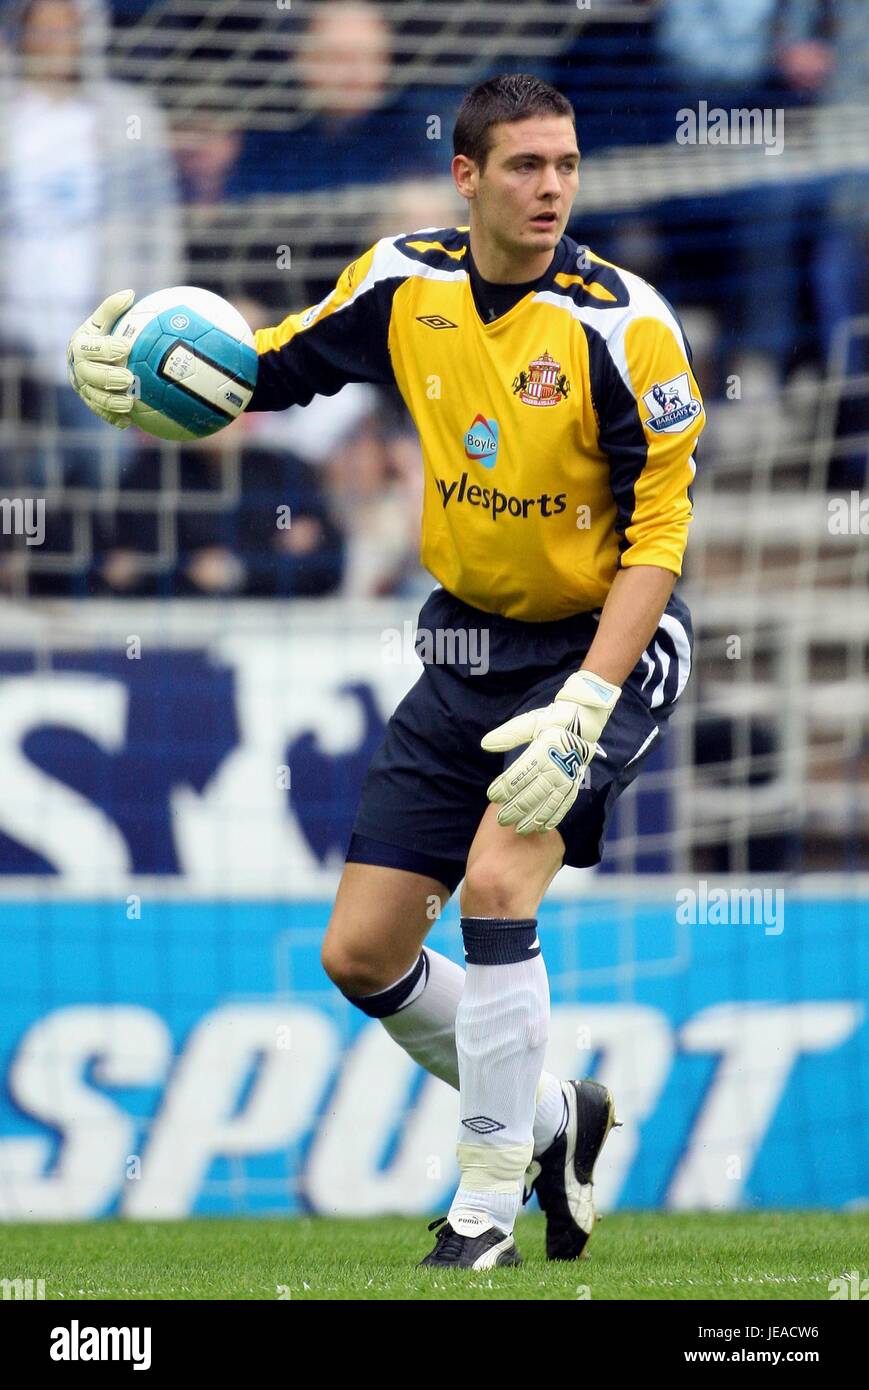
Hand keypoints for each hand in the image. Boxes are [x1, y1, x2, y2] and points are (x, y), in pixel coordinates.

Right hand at [67, 290, 136, 427]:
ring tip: (130, 403)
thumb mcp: (103, 321)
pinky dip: (112, 418)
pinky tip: (127, 423)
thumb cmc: (101, 336)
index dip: (106, 348)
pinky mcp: (90, 403)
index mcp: (80, 346)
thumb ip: (112, 309)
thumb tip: (130, 294)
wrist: (90, 359)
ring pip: (94, 397)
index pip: (89, 347)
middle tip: (128, 378)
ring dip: (112, 402)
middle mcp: (78, 369)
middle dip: (108, 378)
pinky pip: (100, 413)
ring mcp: (83, 388)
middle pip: (90, 375)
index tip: (127, 346)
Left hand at [481, 671, 619, 833]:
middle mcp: (554, 769)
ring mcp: (566, 780)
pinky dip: (553, 818)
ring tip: (519, 829)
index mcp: (541, 752)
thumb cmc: (550, 722)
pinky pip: (563, 806)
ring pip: (547, 804)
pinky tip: (542, 828)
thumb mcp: (529, 723)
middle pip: (531, 795)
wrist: (582, 724)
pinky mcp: (573, 786)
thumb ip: (508, 735)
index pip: (518, 775)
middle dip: (515, 809)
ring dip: (533, 819)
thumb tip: (485, 744)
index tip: (491, 796)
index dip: (504, 788)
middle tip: (502, 820)